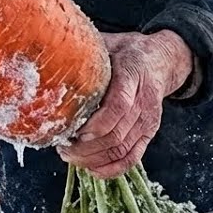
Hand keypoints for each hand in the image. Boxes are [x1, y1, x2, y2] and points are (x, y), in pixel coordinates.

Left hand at [57, 30, 193, 178]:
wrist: (160, 60)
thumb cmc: (126, 52)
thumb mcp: (108, 44)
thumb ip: (86, 54)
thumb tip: (53, 54)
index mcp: (132, 75)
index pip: (118, 105)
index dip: (96, 124)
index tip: (74, 131)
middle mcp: (144, 101)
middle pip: (116, 134)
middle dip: (85, 147)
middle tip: (62, 146)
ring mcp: (148, 120)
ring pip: (121, 149)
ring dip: (92, 158)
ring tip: (69, 155)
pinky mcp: (149, 133)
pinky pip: (132, 158)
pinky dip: (111, 169)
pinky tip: (91, 169)